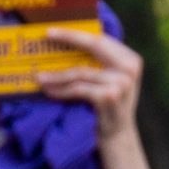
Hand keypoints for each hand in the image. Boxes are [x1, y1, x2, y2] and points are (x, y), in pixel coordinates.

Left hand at [36, 27, 141, 145]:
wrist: (117, 139)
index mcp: (130, 59)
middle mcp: (129, 67)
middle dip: (68, 38)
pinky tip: (47, 91)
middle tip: (46, 36)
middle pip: (94, 46)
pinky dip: (60, 90)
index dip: (77, 33)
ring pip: (80, 72)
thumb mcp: (109, 83)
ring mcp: (121, 82)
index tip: (55, 29)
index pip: (101, 39)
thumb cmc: (106, 110)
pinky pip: (78, 89)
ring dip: (56, 74)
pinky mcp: (109, 97)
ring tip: (38, 77)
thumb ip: (99, 65)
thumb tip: (66, 47)